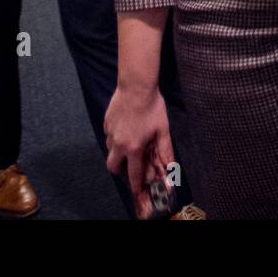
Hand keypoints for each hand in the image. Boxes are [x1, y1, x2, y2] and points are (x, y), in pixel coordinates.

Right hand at [104, 84, 174, 219]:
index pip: (132, 173)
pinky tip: (125, 128)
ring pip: (109, 150)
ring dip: (117, 152)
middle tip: (128, 166)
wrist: (136, 86)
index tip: (136, 190)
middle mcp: (118, 143)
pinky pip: (108, 135)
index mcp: (133, 148)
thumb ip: (165, 150)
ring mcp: (110, 132)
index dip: (135, 184)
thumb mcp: (163, 129)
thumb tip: (171, 166)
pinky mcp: (106, 122)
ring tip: (129, 144)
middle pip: (112, 166)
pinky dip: (115, 137)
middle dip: (119, 170)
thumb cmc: (152, 107)